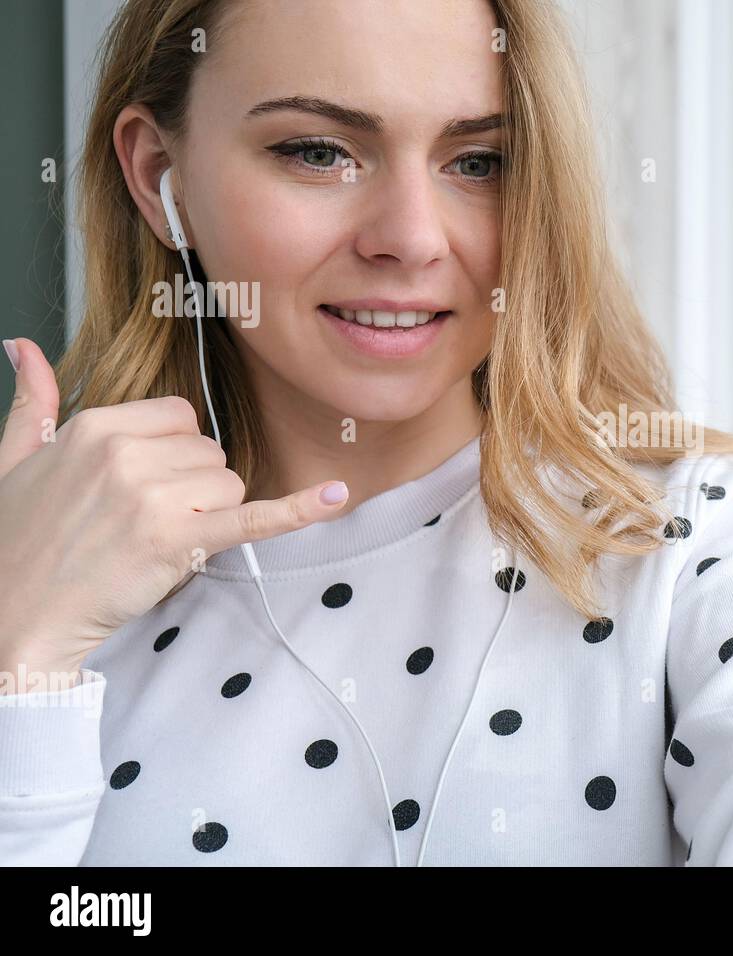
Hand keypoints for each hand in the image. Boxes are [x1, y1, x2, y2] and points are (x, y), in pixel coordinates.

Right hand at [0, 338, 348, 688]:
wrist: (15, 614)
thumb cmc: (17, 540)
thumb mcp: (14, 457)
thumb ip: (31, 400)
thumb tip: (21, 345)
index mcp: (96, 427)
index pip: (181, 418)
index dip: (173, 453)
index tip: (144, 482)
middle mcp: (127, 454)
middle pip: (210, 454)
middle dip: (191, 488)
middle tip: (140, 521)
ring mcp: (155, 498)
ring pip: (229, 488)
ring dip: (206, 518)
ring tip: (150, 541)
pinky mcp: (180, 543)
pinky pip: (254, 518)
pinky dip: (299, 510)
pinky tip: (336, 496)